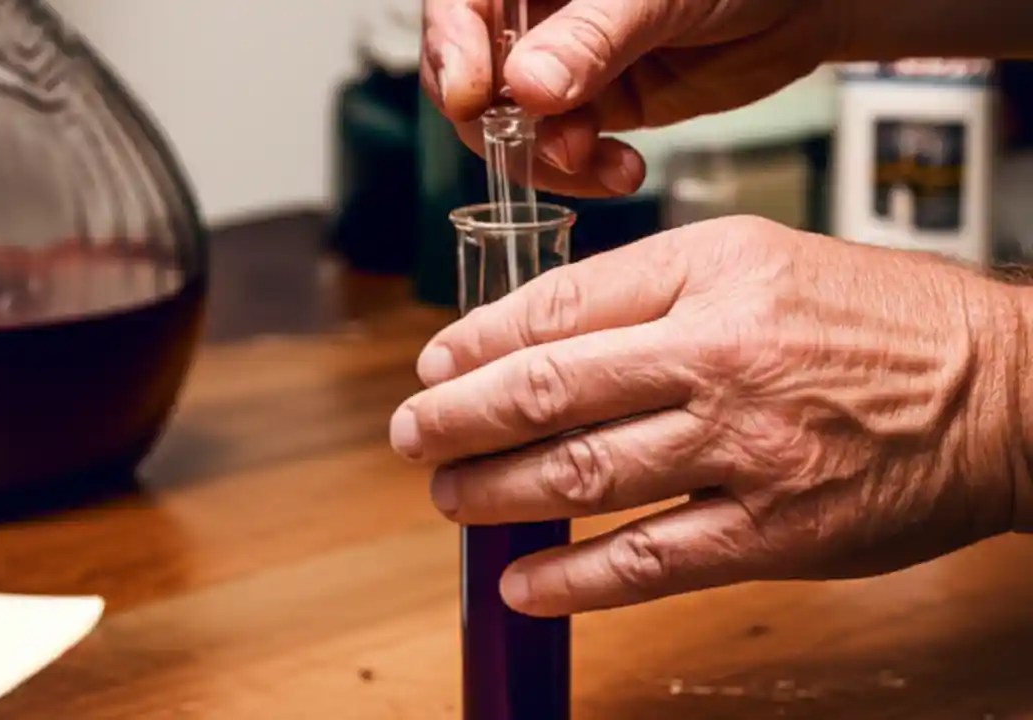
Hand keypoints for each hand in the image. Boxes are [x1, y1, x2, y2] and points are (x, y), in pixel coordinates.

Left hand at [389, 216, 1032, 615]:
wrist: (1002, 391)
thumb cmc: (875, 320)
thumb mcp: (759, 258)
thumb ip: (650, 290)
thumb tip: (539, 334)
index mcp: (709, 272)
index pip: (556, 306)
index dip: (475, 341)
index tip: (434, 364)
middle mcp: (718, 354)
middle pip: (547, 388)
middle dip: (456, 418)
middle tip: (412, 435)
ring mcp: (744, 447)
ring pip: (580, 473)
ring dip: (494, 491)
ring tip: (449, 498)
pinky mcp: (774, 531)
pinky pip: (647, 560)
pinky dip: (571, 576)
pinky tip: (522, 581)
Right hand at [422, 0, 845, 195]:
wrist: (807, 5)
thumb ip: (594, 34)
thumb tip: (526, 83)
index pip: (456, 5)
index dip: (451, 51)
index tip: (474, 97)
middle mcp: (533, 13)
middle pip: (468, 72)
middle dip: (501, 120)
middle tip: (547, 140)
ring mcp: (559, 63)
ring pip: (509, 124)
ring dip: (545, 155)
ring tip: (597, 160)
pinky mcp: (591, 107)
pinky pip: (557, 151)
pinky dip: (581, 172)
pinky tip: (621, 171)